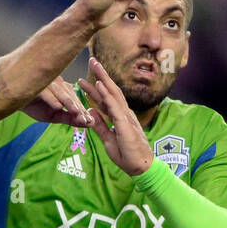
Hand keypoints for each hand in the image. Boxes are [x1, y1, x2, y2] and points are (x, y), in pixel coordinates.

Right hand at [23, 76, 90, 127]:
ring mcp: (47, 82)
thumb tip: (89, 124)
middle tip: (86, 120)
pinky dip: (51, 98)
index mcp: (63, 89)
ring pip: (61, 93)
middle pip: (71, 96)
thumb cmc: (35, 105)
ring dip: (69, 104)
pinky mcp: (36, 84)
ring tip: (76, 114)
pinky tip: (57, 107)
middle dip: (79, 109)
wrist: (13, 99)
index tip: (90, 123)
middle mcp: (57, 82)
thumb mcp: (54, 116)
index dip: (82, 111)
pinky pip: (46, 91)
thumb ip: (70, 119)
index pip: (75, 101)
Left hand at [78, 58, 152, 175]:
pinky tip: (99, 84)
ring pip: (113, 93)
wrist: (140, 167)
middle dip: (101, 74)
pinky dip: (106, 94)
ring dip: (103, 78)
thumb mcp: (108, 140)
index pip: (107, 98)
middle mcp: (123, 113)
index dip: (96, 87)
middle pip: (111, 90)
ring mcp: (125, 117)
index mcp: (119, 117)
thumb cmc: (127, 156)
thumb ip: (100, 126)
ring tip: (94, 65)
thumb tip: (91, 111)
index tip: (86, 78)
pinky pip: (114, 106)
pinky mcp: (125, 124)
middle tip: (92, 59)